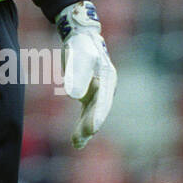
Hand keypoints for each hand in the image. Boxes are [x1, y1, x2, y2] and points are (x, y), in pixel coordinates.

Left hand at [56, 0, 116, 148]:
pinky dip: (82, 127)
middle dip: (91, 124)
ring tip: (77, 144)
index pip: (103, 99)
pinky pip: (86, 114)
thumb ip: (77, 74)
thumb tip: (74, 96)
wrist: (81, 37)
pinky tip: (77, 142)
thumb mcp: (78, 55)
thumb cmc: (80, 45)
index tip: (92, 128)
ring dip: (85, 130)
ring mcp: (98, 93)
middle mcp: (105, 88)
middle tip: (83, 137)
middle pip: (99, 110)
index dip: (97, 115)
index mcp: (107, 77)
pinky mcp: (88, 96)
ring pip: (92, 115)